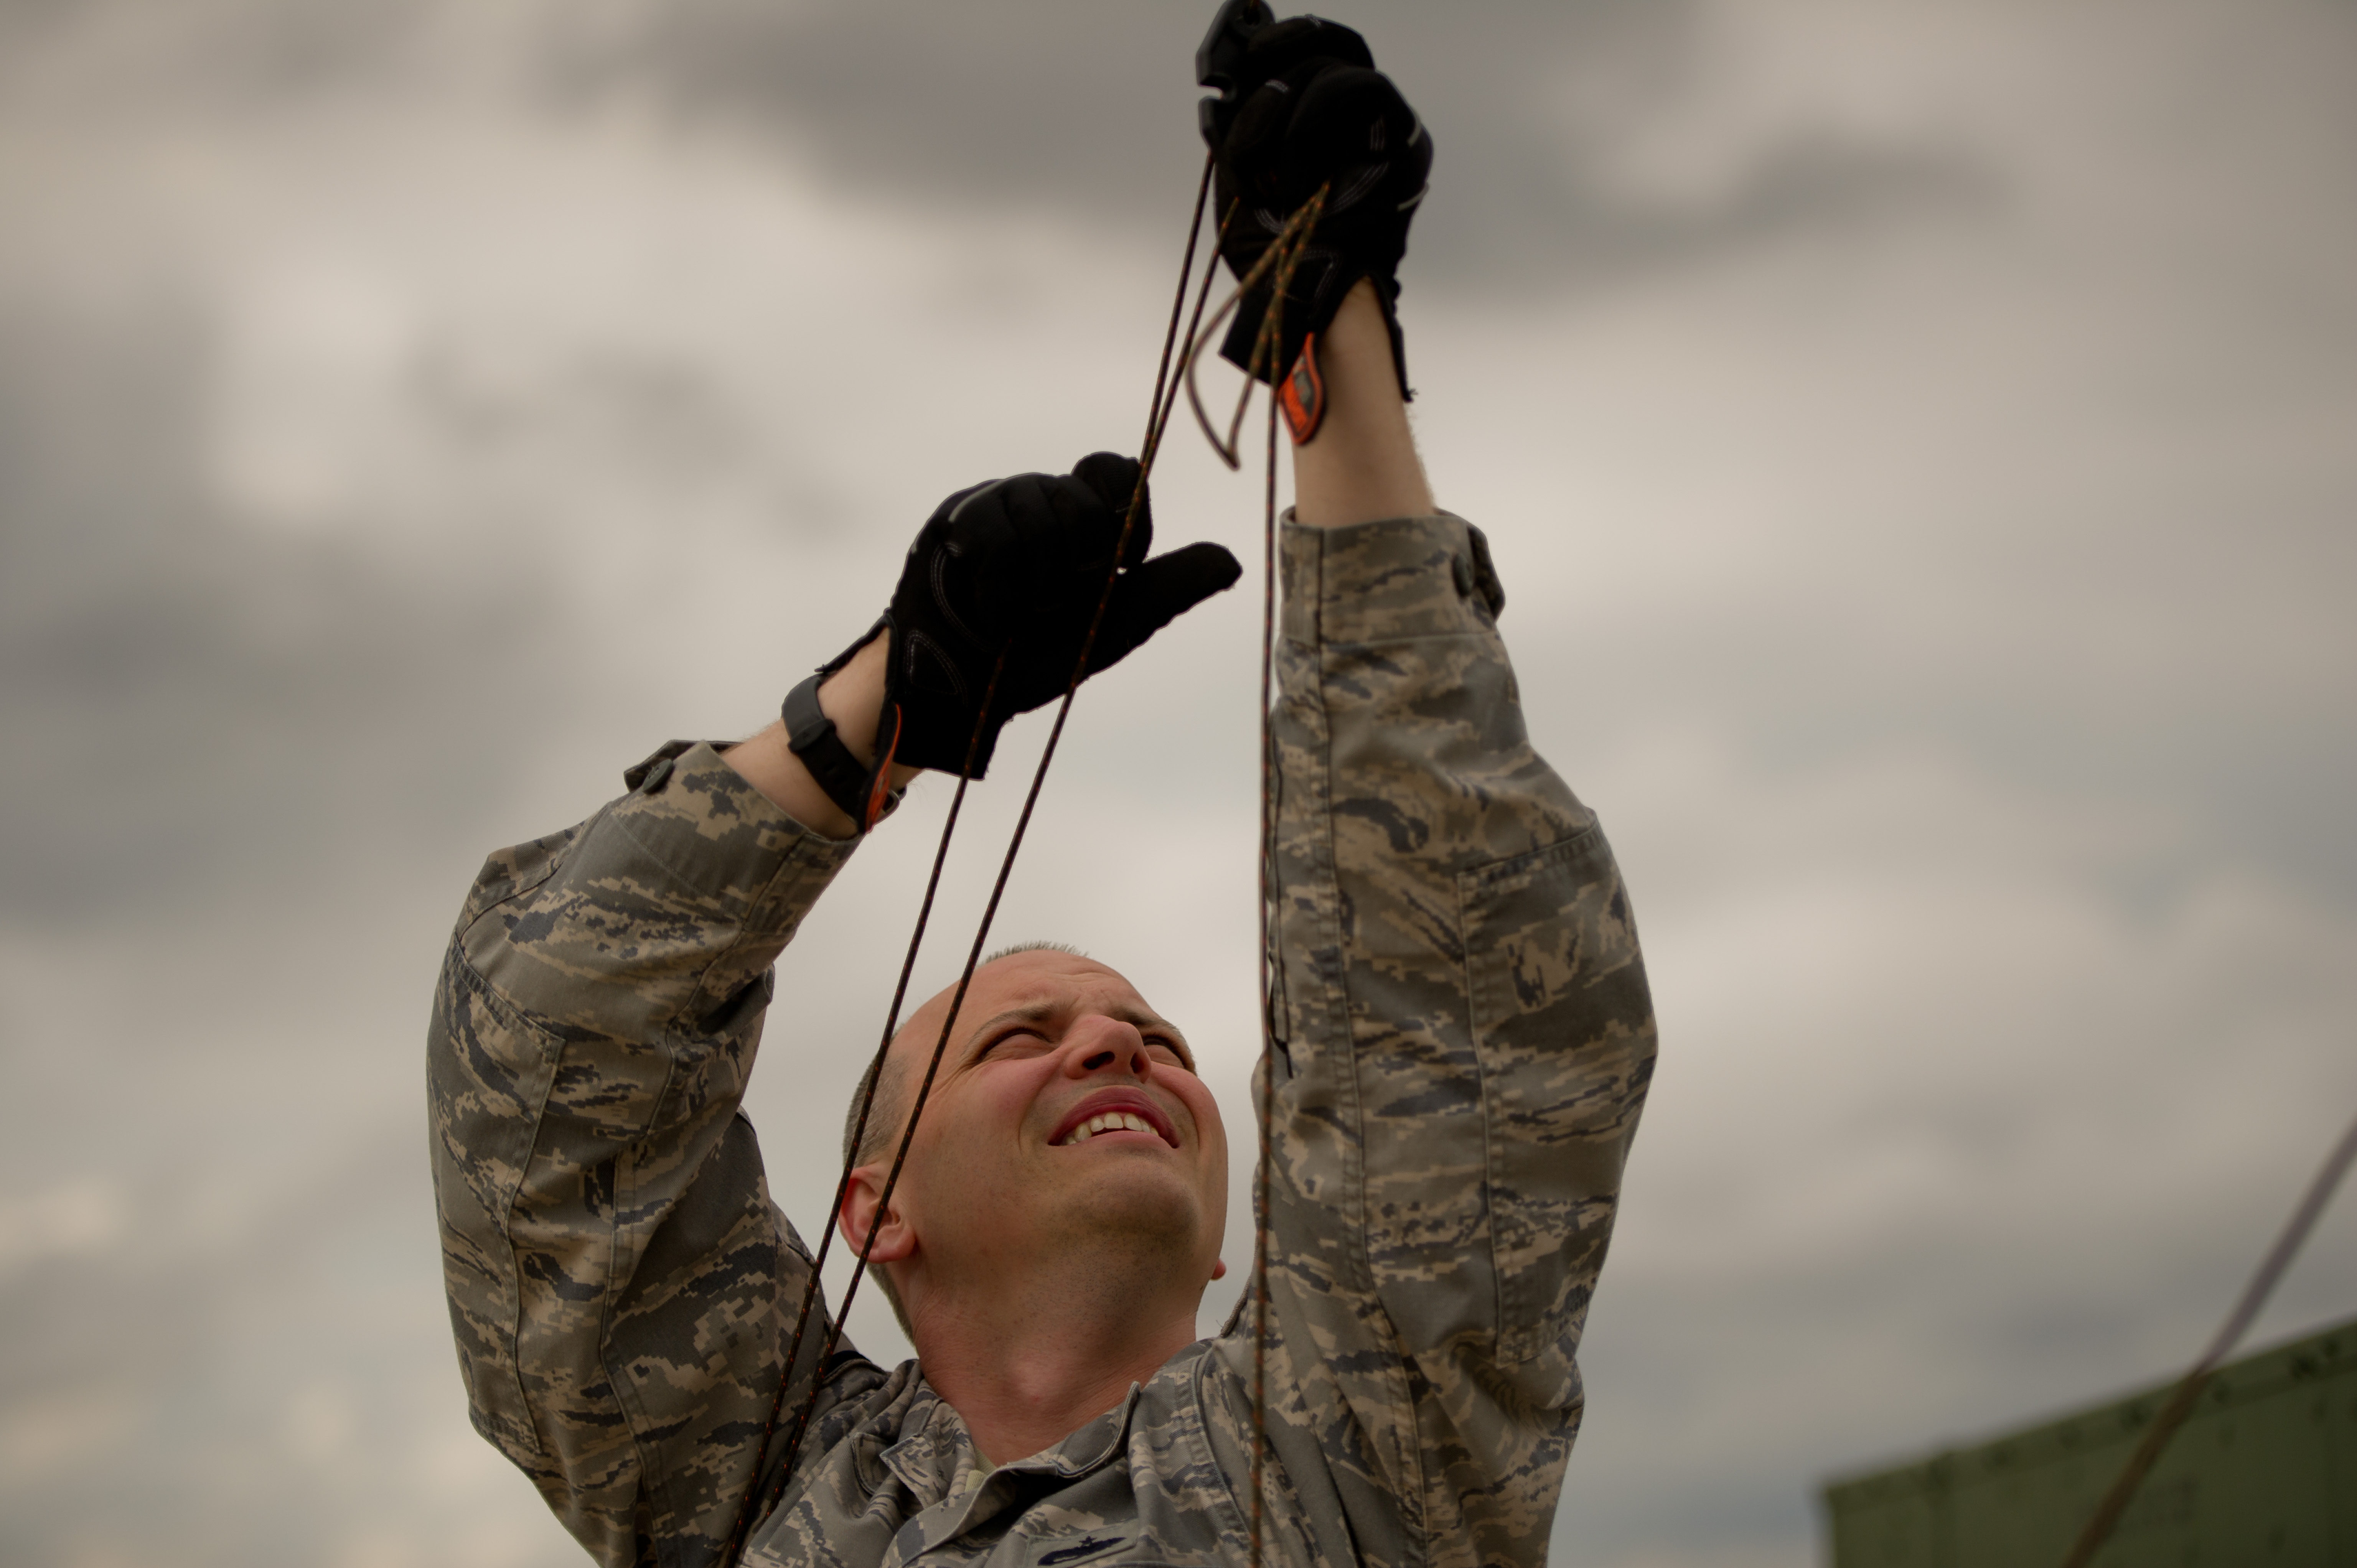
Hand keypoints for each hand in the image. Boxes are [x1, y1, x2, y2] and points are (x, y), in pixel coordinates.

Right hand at [835, 454, 1241, 777]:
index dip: (1126, 517)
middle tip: (1053, 603)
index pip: (1120, 472)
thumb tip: (1234, 560)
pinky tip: (989, 610)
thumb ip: (1171, 586)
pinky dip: (1000, 588)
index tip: (1115, 567)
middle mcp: (1043, 499)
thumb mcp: (1118, 623)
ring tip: (1016, 612)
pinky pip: (994, 532)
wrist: (967, 689)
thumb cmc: (1039, 656)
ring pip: (1038, 512)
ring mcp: (997, 503)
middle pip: (1083, 496)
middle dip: (1077, 563)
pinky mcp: (955, 518)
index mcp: (1086, 520)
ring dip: (1035, 583)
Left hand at [1197, 4, 1430, 395]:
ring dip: (1278, 110)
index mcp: (1325, 124)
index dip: (1275, 41)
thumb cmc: (1277, 253)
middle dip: (1272, 58)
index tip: (1233, 55)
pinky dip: (1307, 127)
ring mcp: (1385, 124)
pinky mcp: (1401, 137)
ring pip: (1332, 65)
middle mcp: (1361, 117)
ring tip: (1262, 169)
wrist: (1307, 300)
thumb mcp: (1242, 176)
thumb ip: (1240, 126)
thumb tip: (1223, 83)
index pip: (1311, 52)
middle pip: (1325, 44)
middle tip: (1238, 92)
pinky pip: (1355, 89)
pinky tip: (1291, 176)